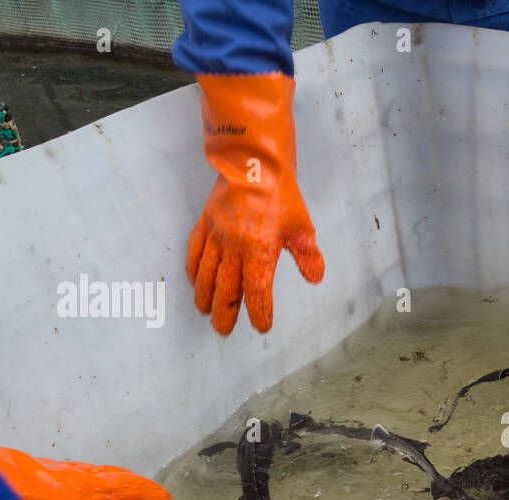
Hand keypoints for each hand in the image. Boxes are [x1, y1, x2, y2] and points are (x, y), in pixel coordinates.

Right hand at [187, 73, 324, 335]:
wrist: (252, 162)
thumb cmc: (279, 194)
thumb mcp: (301, 225)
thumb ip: (307, 254)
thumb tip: (315, 277)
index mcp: (259, 252)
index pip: (257, 292)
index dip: (259, 313)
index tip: (261, 326)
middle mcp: (233, 249)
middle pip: (225, 290)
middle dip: (224, 313)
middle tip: (223, 330)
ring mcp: (216, 237)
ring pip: (205, 275)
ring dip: (205, 296)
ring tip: (205, 311)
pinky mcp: (205, 224)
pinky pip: (194, 252)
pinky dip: (193, 270)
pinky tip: (194, 281)